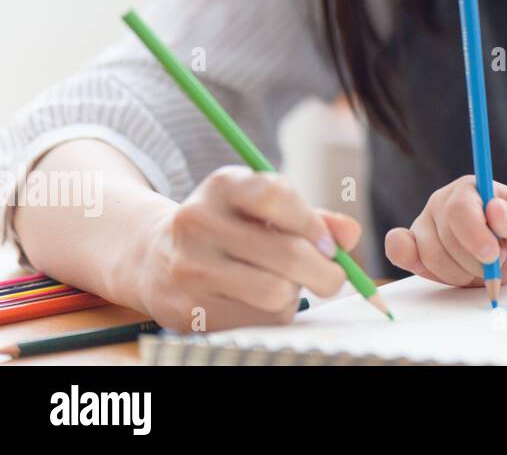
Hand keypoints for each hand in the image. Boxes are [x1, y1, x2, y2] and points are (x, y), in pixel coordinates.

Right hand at [134, 165, 360, 331]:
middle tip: (332, 277)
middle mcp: (198, 222)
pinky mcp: (188, 311)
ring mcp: (188, 268)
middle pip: (286, 254)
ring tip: (287, 286)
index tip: (328, 244)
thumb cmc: (231, 229)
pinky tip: (260, 303)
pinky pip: (257, 321)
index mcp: (222, 186)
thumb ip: (312, 217)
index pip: (275, 195)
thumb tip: (350, 234)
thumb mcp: (265, 209)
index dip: (312, 223)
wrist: (156, 259)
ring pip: (276, 292)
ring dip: (295, 294)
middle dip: (325, 271)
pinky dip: (272, 315)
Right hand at [384, 175, 506, 287]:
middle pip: (445, 237)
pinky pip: (399, 250)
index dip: (474, 235)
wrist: (506, 250)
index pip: (460, 208)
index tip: (493, 255)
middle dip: (474, 261)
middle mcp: (442, 201)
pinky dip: (409, 261)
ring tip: (480, 268)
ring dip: (460, 273)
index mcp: (470, 188)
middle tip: (496, 261)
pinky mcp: (413, 244)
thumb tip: (494, 209)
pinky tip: (426, 266)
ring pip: (430, 256)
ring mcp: (424, 223)